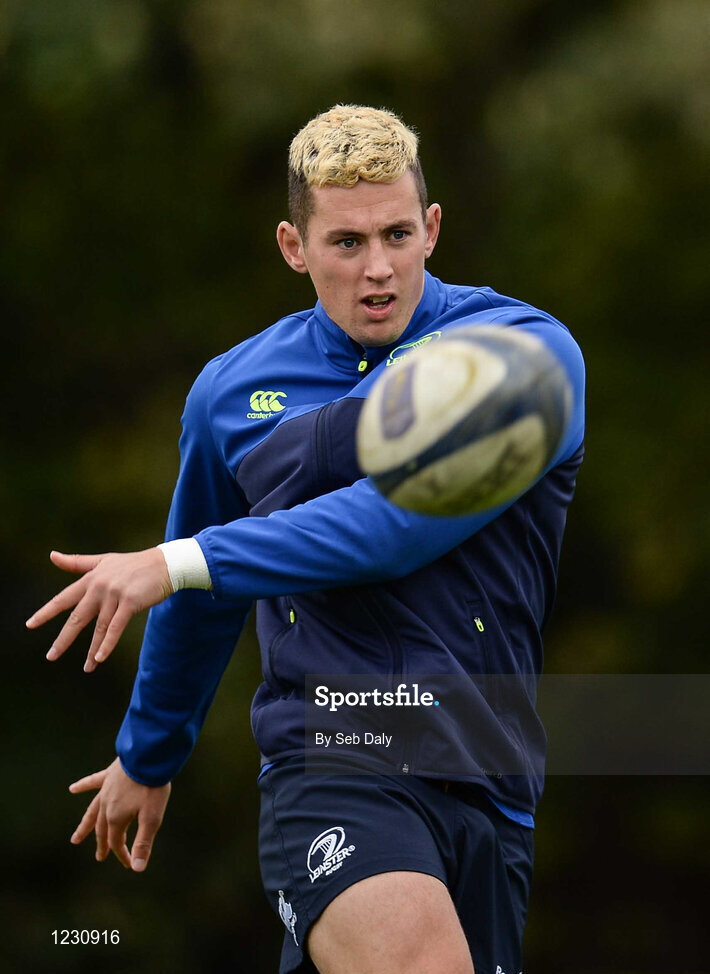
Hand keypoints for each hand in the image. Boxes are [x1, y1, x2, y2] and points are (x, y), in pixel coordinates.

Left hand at [26, 548, 172, 670]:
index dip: (46, 612)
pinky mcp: (130, 602)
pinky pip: (116, 627)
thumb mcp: (103, 561)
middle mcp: (99, 587)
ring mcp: (115, 594)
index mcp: (91, 579)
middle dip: (64, 639)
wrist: (165, 564)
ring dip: (92, 649)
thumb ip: (77, 562)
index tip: (30, 625)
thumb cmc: (134, 564)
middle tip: (51, 656)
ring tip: (87, 667)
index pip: (63, 598)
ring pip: (99, 627)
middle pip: (77, 617)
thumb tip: (51, 555)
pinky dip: (107, 644)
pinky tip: (100, 658)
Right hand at [69, 758, 170, 871]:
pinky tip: (73, 788)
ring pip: (92, 811)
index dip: (123, 855)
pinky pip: (93, 781)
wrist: (148, 756)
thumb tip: (137, 869)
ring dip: (85, 825)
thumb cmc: (152, 787)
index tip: (130, 864)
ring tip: (75, 838)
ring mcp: (106, 789)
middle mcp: (106, 806)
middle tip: (100, 857)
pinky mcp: (110, 774)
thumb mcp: (151, 818)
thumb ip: (143, 842)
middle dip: (103, 844)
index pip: (116, 842)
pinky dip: (83, 785)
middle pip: (103, 830)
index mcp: (116, 818)